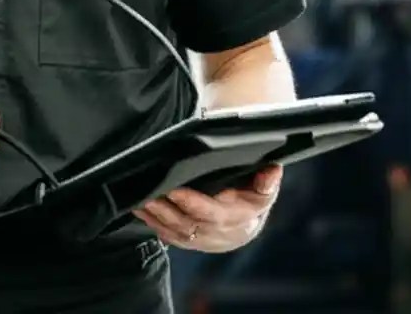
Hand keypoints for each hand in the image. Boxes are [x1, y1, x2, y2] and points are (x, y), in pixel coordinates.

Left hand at [132, 165, 281, 252]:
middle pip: (186, 224)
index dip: (192, 203)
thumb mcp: (263, 191)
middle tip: (147, 194)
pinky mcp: (185, 241)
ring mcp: (198, 240)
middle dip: (165, 210)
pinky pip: (166, 235)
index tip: (174, 190)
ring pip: (173, 232)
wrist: (244, 228)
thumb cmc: (251, 201)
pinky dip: (151, 223)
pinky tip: (137, 209)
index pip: (210, 212)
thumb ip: (267, 181)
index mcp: (234, 218)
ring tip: (138, 200)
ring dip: (154, 217)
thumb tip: (273, 169)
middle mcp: (214, 233)